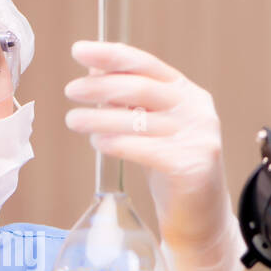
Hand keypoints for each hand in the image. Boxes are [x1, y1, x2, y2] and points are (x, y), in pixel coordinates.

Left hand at [63, 40, 246, 270]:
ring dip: (100, 117)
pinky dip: (118, 144)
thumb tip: (95, 70)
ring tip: (73, 120)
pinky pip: (146, 149)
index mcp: (187, 93)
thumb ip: (130, 101)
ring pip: (139, 120)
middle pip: (141, 89)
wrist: (199, 219)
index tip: (79, 50)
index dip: (112, 55)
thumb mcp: (150, 128)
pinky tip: (98, 143)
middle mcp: (197, 110)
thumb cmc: (170, 170)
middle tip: (70, 90)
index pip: (147, 65)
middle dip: (101, 87)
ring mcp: (199, 137)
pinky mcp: (194, 165)